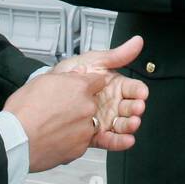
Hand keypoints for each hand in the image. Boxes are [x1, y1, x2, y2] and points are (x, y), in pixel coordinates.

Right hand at [3, 70, 107, 171]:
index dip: (90, 84)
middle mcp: (87, 108)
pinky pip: (80, 141)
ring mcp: (85, 129)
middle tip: (60, 110)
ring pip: (86, 124)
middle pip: (91, 103)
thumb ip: (64, 76)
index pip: (98, 81)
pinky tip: (54, 138)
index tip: (87, 87)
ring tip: (54, 126)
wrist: (17, 140)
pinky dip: (70, 140)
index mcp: (79, 88)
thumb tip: (76, 73)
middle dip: (79, 106)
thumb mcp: (39, 81)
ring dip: (76, 124)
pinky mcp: (80, 148)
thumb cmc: (23, 112)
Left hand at [52, 35, 148, 151]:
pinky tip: (126, 140)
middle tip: (137, 108)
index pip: (132, 89)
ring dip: (130, 125)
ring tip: (132, 123)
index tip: (142, 93)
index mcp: (113, 86)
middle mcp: (111, 104)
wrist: (42, 96)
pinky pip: (109, 139)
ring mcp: (103, 119)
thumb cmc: (67, 74)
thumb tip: (136, 42)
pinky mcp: (95, 134)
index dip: (139, 91)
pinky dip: (118, 141)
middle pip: (129, 108)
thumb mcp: (93, 61)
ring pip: (122, 124)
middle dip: (136, 108)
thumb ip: (117, 55)